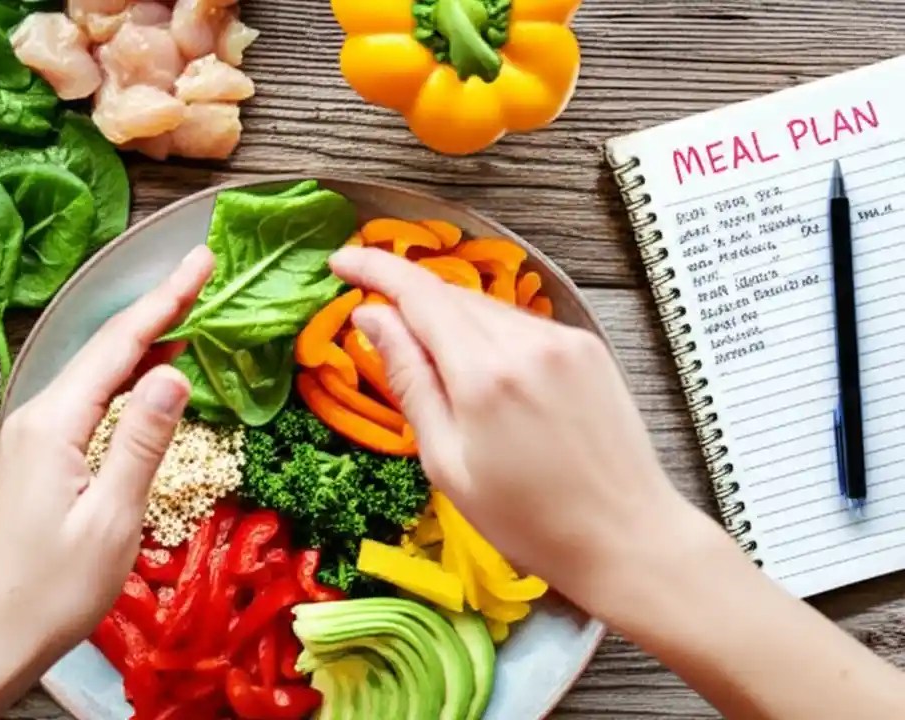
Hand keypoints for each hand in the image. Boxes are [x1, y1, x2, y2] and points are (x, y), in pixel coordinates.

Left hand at [0, 245, 213, 668]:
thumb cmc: (56, 589)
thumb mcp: (112, 518)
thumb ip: (143, 441)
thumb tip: (174, 372)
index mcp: (53, 423)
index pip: (118, 346)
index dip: (164, 300)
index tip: (201, 262)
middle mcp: (38, 415)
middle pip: (106, 349)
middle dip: (158, 307)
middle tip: (204, 272)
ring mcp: (36, 434)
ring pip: (98, 372)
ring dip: (145, 340)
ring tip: (191, 308)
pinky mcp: (42, 454)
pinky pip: (91, 400)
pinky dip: (128, 378)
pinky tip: (154, 373)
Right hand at [330, 247, 904, 719]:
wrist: (626, 537)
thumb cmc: (527, 520)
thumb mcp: (446, 462)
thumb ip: (408, 379)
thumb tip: (372, 318)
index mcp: (484, 375)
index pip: (417, 293)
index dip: (373, 268)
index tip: (340, 261)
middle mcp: (527, 343)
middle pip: (450, 296)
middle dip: (409, 302)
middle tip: (381, 334)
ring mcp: (564, 341)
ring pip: (485, 308)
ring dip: (450, 322)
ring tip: (442, 376)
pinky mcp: (588, 348)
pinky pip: (520, 324)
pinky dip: (490, 336)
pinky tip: (488, 381)